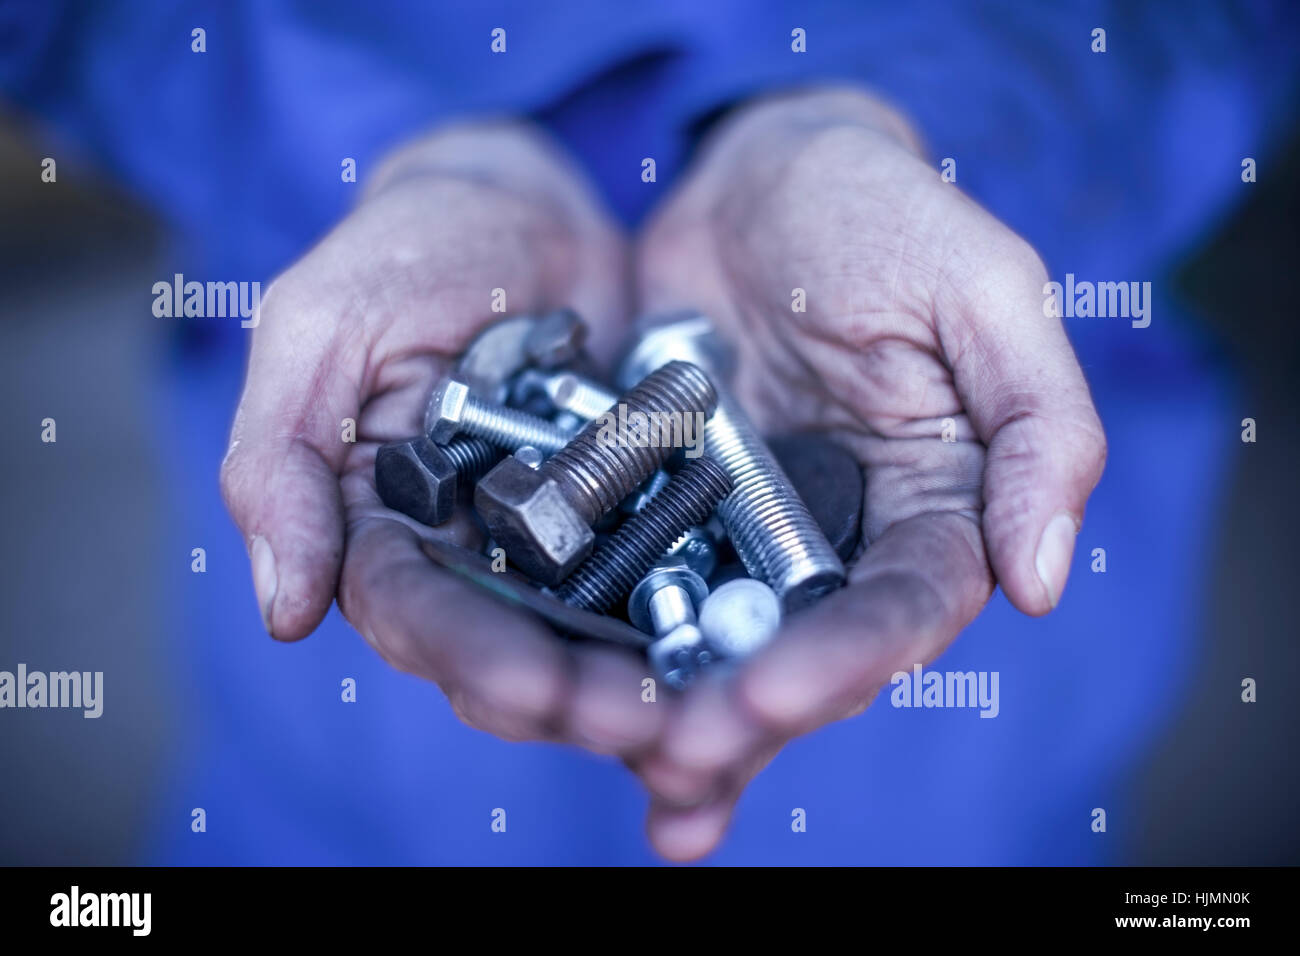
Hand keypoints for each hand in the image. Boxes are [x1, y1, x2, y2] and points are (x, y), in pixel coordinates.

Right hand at [221, 122, 671, 754]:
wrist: (522, 207)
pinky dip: (704, 622)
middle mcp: (472, 558)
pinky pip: (672, 579)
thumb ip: (282, 461)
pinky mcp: (639, 520)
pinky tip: (753, 655)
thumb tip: (281, 611)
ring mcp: (561, 546)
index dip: (471, 658)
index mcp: (383, 531)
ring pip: (598, 639)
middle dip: (574, 697)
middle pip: (517, 653)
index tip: (534, 690)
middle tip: (643, 723)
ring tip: (709, 709)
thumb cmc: (403, 253)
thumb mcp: (319, 331)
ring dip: (647, 684)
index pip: (415, 618)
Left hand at [629, 88, 1106, 858]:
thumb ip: (1040, 427)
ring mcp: (743, 536)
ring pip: (715, 646)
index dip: (851, 657)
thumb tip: (1040, 583)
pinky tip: (566, 713)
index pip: (906, 605)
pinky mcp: (659, 514)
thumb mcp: (986, 292)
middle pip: (802, 652)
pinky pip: (632, 592)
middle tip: (679, 752)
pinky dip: (608, 654)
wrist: (757, 179)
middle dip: (747, 711)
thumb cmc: (886, 219)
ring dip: (677, 718)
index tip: (783, 693)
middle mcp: (839, 543)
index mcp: (931, 507)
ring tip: (632, 768)